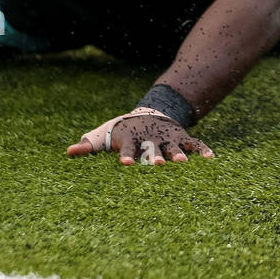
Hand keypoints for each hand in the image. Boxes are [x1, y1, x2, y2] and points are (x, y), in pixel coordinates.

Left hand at [67, 107, 213, 164]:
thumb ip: (89, 146)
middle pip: (153, 148)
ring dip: (178, 155)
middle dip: (154, 156)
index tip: (125, 163)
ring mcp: (168, 138)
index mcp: (131, 138)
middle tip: (156, 164)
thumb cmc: (122, 131)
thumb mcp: (104, 135)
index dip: (126, 154)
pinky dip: (203, 150)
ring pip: (175, 147)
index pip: (127, 147)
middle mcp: (150, 138)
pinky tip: (211, 160)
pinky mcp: (183, 138)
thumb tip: (68, 152)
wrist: (150, 113)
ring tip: (183, 164)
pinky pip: (195, 144)